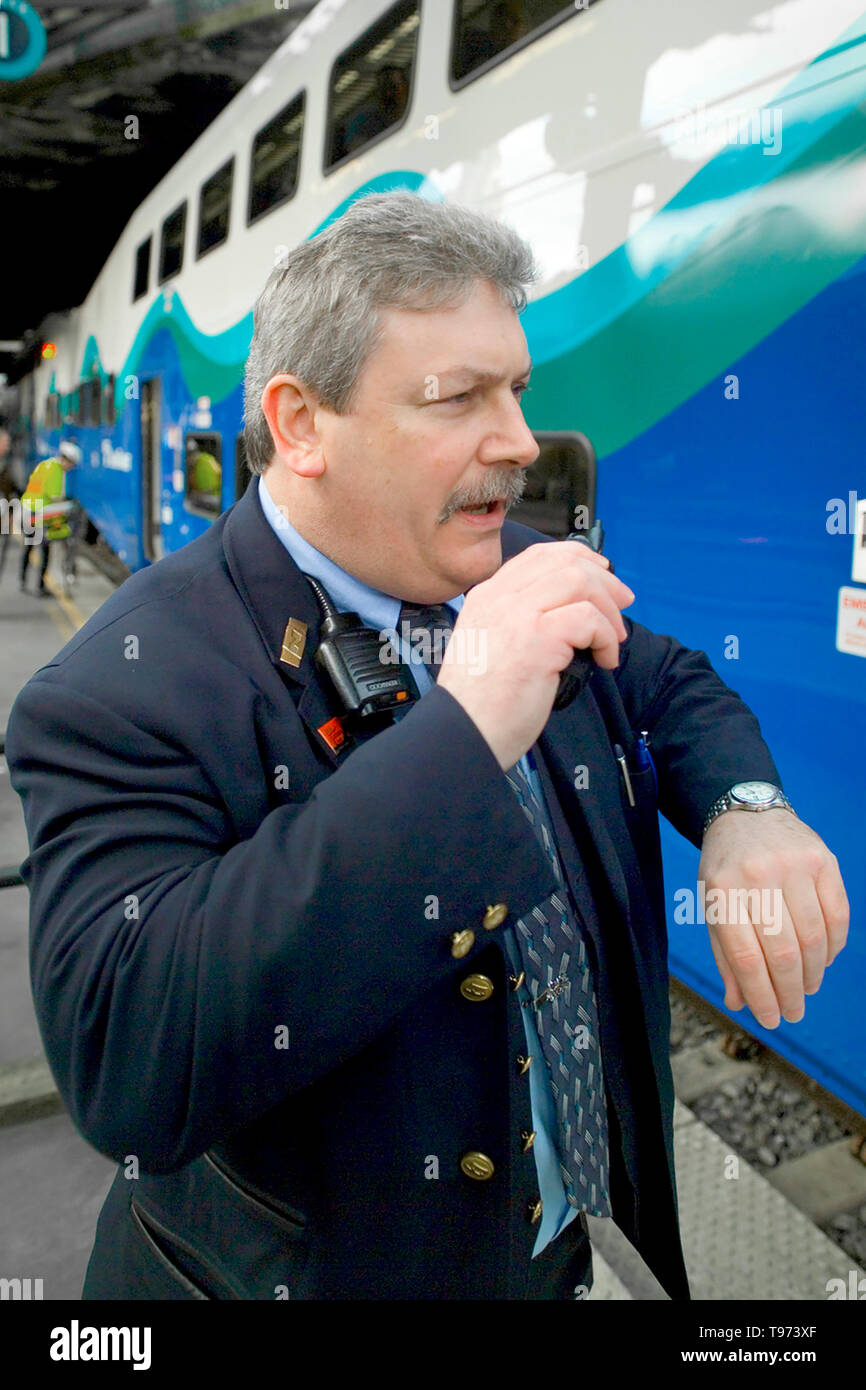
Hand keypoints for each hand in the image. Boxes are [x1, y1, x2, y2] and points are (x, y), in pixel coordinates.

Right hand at [437, 541, 634, 769]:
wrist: (466, 730)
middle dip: (605, 582)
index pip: (538, 556)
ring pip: (580, 583)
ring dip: (608, 610)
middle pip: (565, 563)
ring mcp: (517, 615)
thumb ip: (520, 621)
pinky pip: (588, 619)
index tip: (602, 574)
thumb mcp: (492, 645)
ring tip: (614, 639)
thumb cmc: (482, 702)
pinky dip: (607, 638)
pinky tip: (605, 659)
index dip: (578, 558)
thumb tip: (571, 612)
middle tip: (622, 606)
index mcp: (488, 596)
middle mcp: (500, 598)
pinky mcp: (538, 639)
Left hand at [697, 809, 848, 1027]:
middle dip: (790, 992)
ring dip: (813, 974)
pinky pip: (838, 915)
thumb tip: (739, 1003)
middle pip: (783, 952)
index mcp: (723, 891)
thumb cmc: (726, 869)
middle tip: (793, 1013)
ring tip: (806, 989)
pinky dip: (833, 946)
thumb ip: (725, 954)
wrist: (747, 814)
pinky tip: (823, 960)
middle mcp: (758, 876)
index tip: (770, 1019)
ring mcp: (794, 866)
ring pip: (813, 937)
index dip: (762, 996)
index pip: (747, 957)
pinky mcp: (824, 861)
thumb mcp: (712, 905)